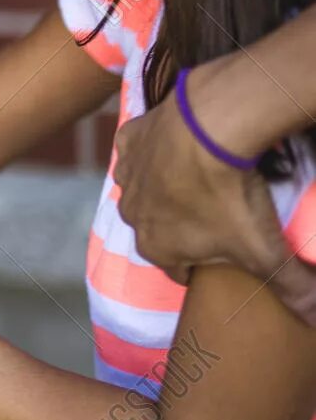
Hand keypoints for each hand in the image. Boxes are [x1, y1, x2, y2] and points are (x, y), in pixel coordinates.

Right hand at [114, 70, 315, 324]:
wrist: (209, 130)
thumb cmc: (229, 196)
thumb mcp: (266, 251)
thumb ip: (292, 289)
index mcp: (156, 248)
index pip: (180, 270)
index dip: (209, 264)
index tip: (235, 250)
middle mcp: (132, 216)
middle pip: (162, 228)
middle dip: (186, 225)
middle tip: (224, 211)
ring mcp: (127, 177)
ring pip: (146, 190)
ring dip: (168, 188)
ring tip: (206, 177)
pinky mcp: (129, 141)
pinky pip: (140, 151)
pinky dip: (158, 150)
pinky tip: (184, 146)